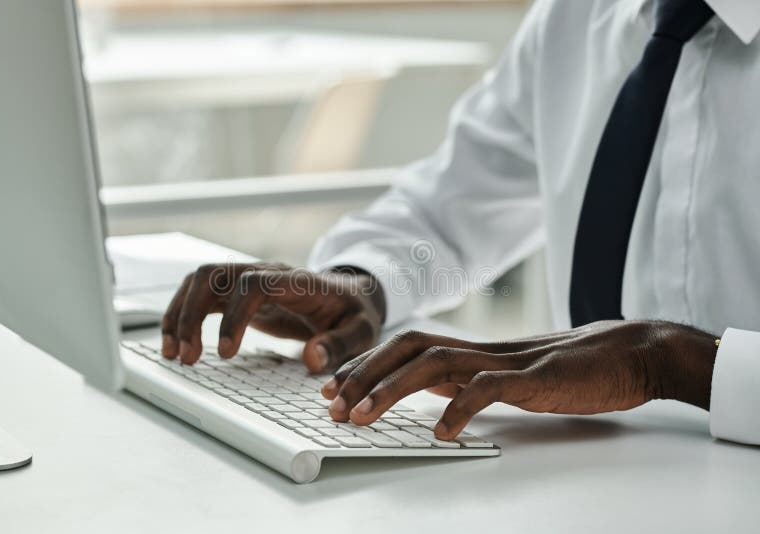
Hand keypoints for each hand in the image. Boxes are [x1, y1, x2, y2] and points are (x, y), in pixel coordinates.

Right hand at [161, 263, 384, 369]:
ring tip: (174, 354)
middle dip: (193, 314)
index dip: (234, 316)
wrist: (350, 296)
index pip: (254, 284)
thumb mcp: (361, 332)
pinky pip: (200, 294)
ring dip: (180, 313)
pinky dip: (181, 316)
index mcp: (297, 282)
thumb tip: (311, 358)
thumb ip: (340, 345)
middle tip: (188, 356)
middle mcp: (267, 273)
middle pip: (215, 275)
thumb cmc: (353, 314)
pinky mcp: (237, 292)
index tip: (225, 353)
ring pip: (200, 280)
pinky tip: (175, 345)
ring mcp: (249, 279)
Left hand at [321, 320, 717, 439]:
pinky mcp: (536, 379)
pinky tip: (440, 432)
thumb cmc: (573, 371)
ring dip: (391, 389)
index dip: (367, 365)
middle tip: (330, 403)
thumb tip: (434, 393)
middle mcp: (482, 351)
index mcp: (474, 352)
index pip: (408, 348)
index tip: (334, 387)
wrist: (632, 353)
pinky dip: (459, 408)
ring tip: (361, 417)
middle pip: (409, 347)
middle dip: (364, 374)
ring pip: (436, 363)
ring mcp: (508, 361)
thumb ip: (471, 381)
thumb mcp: (510, 379)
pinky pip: (489, 388)